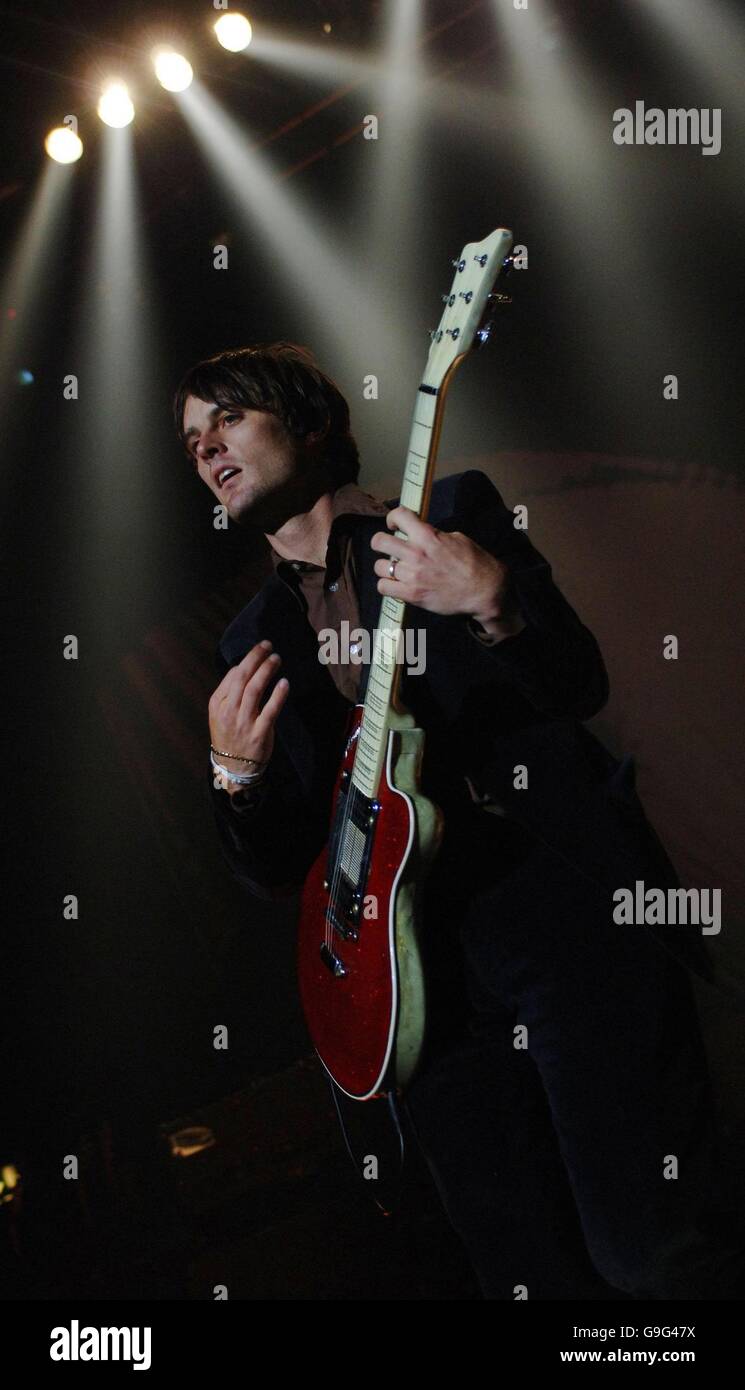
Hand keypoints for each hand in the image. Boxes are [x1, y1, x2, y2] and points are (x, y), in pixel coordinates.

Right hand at [208, 640, 288, 792]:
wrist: (233, 767)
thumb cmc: (229, 735)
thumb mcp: (220, 714)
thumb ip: (229, 692)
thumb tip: (243, 668)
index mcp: (217, 704)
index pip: (232, 676)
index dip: (247, 660)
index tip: (259, 650)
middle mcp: (229, 711)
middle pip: (242, 678)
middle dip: (256, 658)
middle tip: (268, 645)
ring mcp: (244, 722)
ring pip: (255, 690)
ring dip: (266, 671)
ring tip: (276, 659)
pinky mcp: (259, 732)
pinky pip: (270, 711)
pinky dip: (277, 695)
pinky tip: (284, 683)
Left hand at [371, 505, 512, 622]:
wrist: (483, 591)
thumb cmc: (475, 563)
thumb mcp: (457, 538)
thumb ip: (435, 535)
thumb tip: (422, 535)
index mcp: (428, 536)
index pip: (399, 516)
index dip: (393, 518)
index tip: (394, 525)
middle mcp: (415, 553)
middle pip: (379, 541)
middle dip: (381, 542)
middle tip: (388, 547)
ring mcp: (411, 575)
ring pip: (378, 567)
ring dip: (385, 567)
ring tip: (394, 570)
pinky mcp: (412, 594)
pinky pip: (383, 587)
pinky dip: (387, 586)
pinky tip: (395, 584)